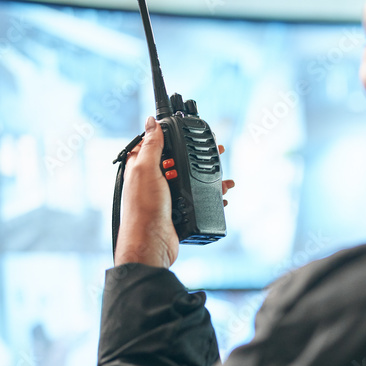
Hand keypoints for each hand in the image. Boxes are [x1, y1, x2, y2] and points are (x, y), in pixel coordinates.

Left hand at [114, 117, 235, 268]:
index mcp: (140, 168)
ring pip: (189, 180)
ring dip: (208, 176)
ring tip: (225, 174)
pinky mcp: (177, 211)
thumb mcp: (146, 170)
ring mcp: (165, 197)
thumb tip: (151, 122)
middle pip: (178, 161)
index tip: (187, 128)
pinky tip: (220, 194)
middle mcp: (152, 181)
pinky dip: (209, 195)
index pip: (155, 144)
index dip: (170, 135)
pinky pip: (196, 198)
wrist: (152, 244)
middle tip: (217, 149)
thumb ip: (151, 145)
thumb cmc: (144, 209)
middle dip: (196, 155)